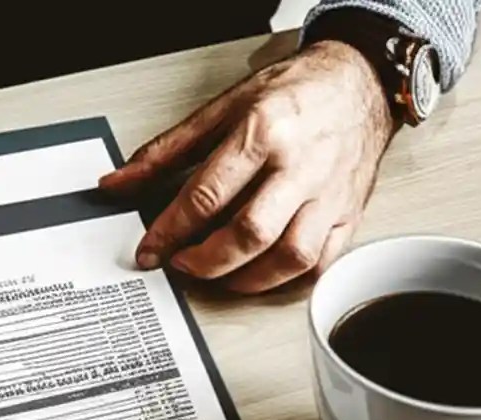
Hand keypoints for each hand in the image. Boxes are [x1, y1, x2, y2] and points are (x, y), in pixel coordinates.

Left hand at [100, 40, 396, 293]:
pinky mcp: (349, 211)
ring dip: (246, 279)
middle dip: (206, 262)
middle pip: (249, 233)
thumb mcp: (222, 108)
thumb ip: (166, 151)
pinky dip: (287, 279)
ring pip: (290, 256)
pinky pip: (321, 262)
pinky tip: (262, 274)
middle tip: (182, 264)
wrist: (360, 79)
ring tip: (219, 275)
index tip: (150, 249)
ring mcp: (328, 192)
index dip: (169, 231)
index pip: (206, 195)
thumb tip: (120, 182)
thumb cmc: (295, 90)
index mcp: (263, 131)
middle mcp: (299, 165)